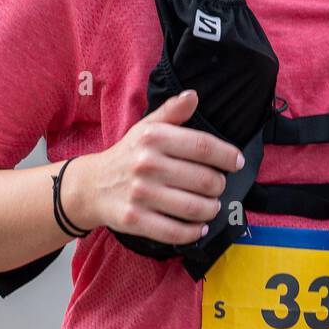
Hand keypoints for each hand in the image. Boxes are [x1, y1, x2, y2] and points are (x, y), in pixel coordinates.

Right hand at [59, 89, 244, 246]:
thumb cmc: (127, 154)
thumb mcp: (146, 127)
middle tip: (217, 187)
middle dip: (219, 186)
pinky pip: (175, 232)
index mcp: (153, 137)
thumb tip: (193, 96)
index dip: (227, 156)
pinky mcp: (134, 219)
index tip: (236, 162)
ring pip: (194, 208)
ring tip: (211, 206)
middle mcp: (147, 164)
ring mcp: (140, 194)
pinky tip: (198, 227)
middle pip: (205, 180)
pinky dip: (193, 232)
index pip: (203, 146)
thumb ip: (172, 111)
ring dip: (211, 210)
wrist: (91, 185)